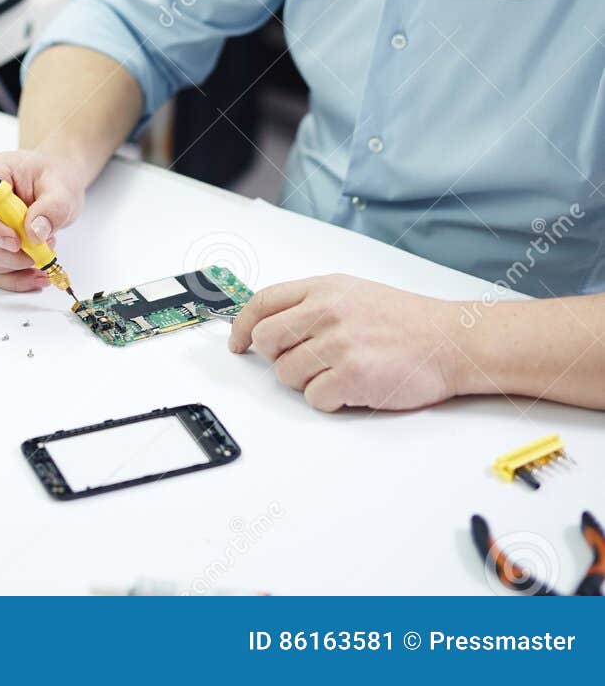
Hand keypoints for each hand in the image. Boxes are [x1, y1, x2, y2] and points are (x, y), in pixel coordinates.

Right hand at [0, 148, 86, 292]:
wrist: (55, 183)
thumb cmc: (54, 176)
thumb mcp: (62, 186)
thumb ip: (52, 207)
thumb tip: (34, 233)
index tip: (15, 242)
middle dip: (9, 255)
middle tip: (42, 252)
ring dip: (16, 265)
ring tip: (46, 252)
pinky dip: (16, 278)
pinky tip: (37, 276)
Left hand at [228, 274, 461, 411]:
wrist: (448, 340)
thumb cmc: (405, 320)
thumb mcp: (353, 292)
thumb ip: (312, 302)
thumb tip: (271, 323)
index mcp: (323, 288)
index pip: (262, 303)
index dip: (242, 325)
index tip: (238, 343)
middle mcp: (326, 311)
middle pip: (267, 341)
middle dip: (275, 357)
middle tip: (298, 362)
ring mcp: (338, 343)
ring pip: (287, 374)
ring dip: (307, 381)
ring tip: (338, 371)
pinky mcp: (351, 375)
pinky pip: (314, 398)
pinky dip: (328, 399)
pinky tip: (351, 387)